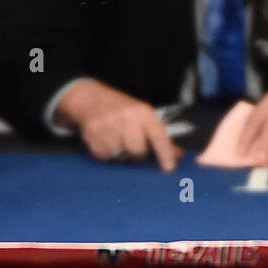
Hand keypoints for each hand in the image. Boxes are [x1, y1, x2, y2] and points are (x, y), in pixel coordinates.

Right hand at [63, 81, 180, 170]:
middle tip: (133, 145)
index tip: (169, 168)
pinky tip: (106, 140)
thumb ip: (160, 136)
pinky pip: (105, 157)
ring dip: (121, 154)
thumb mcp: (143, 116)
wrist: (90, 99)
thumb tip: (178, 156)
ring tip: (118, 140)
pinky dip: (107, 153)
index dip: (165, 153)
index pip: (158, 135)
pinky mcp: (92, 136)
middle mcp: (126, 118)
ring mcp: (107, 126)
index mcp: (143, 112)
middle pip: (138, 151)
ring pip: (120, 157)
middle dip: (138, 154)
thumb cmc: (123, 110)